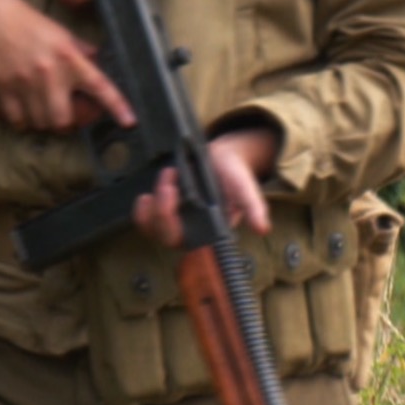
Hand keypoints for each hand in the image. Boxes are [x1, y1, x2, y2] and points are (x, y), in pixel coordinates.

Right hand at [0, 0, 134, 132]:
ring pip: (40, 122)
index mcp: (69, 57)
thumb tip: (96, 62)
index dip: (117, 106)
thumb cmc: (25, 22)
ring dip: (42, 122)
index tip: (130, 122)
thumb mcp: (59, 32)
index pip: (100, 86)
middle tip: (62, 116)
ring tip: (40, 110)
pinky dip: (21, 121)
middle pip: (64, 119)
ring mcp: (25, 83)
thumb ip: (79, 50)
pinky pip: (17, 120)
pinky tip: (21, 111)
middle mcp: (50, 73)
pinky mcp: (3, 89)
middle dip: (65, 124)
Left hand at [132, 128, 278, 248]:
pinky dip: (142, 207)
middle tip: (170, 185)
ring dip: (150, 208)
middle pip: (166, 236)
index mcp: (211, 231)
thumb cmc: (233, 178)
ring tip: (166, 179)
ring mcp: (173, 222)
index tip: (178, 204)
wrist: (219, 159)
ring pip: (150, 228)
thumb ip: (253, 207)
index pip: (192, 244)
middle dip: (163, 212)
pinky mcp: (160, 211)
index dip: (184, 233)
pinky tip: (148, 193)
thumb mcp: (245, 188)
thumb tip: (262, 229)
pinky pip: (144, 218)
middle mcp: (190, 231)